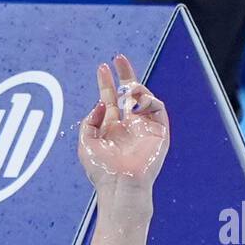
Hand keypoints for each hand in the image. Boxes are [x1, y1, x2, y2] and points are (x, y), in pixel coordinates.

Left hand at [76, 54, 168, 196]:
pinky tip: (136, 102)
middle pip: (129, 93)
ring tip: (127, 90)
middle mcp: (128, 125)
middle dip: (125, 74)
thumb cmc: (102, 171)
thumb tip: (101, 103)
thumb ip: (89, 121)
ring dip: (135, 89)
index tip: (102, 68)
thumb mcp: (86, 143)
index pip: (110, 99)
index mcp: (111, 127)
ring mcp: (144, 127)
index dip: (106, 83)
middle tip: (119, 58)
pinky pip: (157, 108)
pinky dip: (148, 100)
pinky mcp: (158, 132)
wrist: (120, 186)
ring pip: (143, 98)